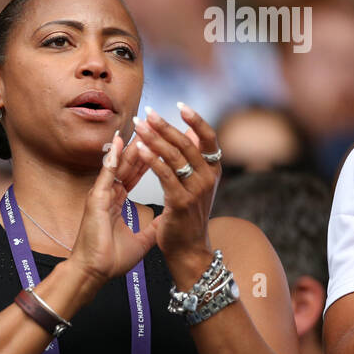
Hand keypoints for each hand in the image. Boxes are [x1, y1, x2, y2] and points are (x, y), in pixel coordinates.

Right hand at [67, 130, 157, 293]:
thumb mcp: (141, 241)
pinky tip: (120, 143)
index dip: (147, 160)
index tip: (161, 146)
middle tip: (154, 128)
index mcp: (115, 203)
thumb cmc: (110, 260)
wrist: (94, 272)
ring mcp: (100, 195)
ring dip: (130, 147)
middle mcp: (107, 195)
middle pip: (127, 166)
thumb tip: (166, 220)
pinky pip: (106, 174)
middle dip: (141, 147)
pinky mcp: (95, 199)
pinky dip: (113, 158)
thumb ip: (152, 227)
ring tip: (141, 127)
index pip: (134, 176)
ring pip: (118, 166)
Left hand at [131, 103, 220, 276]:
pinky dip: (152, 160)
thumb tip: (190, 132)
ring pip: (175, 156)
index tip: (180, 105)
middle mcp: (209, 178)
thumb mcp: (196, 184)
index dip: (196, 120)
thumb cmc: (188, 215)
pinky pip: (165, 175)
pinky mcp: (181, 202)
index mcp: (213, 171)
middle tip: (148, 113)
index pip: (209, 139)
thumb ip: (195, 159)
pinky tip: (139, 149)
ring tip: (139, 126)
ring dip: (154, 138)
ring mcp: (196, 190)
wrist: (188, 249)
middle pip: (187, 143)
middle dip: (166, 126)